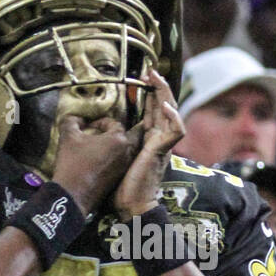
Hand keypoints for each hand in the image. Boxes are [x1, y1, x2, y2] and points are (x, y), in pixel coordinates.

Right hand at [51, 114, 133, 214]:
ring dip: (106, 147)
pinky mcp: (119, 179)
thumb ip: (72, 121)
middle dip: (104, 134)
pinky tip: (93, 162)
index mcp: (119, 140)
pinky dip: (107, 159)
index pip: (113, 123)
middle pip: (118, 137)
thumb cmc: (72, 163)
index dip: (98, 122)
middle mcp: (127, 153)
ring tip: (90, 149)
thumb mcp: (68, 136)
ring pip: (118, 150)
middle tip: (89, 137)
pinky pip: (116, 163)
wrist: (73, 196)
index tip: (86, 127)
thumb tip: (78, 119)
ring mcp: (124, 168)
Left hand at [113, 70, 183, 218]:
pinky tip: (164, 105)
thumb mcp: (117, 156)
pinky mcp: (163, 151)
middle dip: (158, 86)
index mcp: (148, 139)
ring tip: (156, 79)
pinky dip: (173, 117)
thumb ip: (115, 143)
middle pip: (164, 105)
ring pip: (172, 112)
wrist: (131, 205)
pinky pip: (176, 131)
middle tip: (150, 70)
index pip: (153, 110)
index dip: (150, 93)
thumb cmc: (122, 187)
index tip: (144, 77)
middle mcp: (158, 139)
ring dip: (165, 94)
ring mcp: (163, 144)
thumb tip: (99, 131)